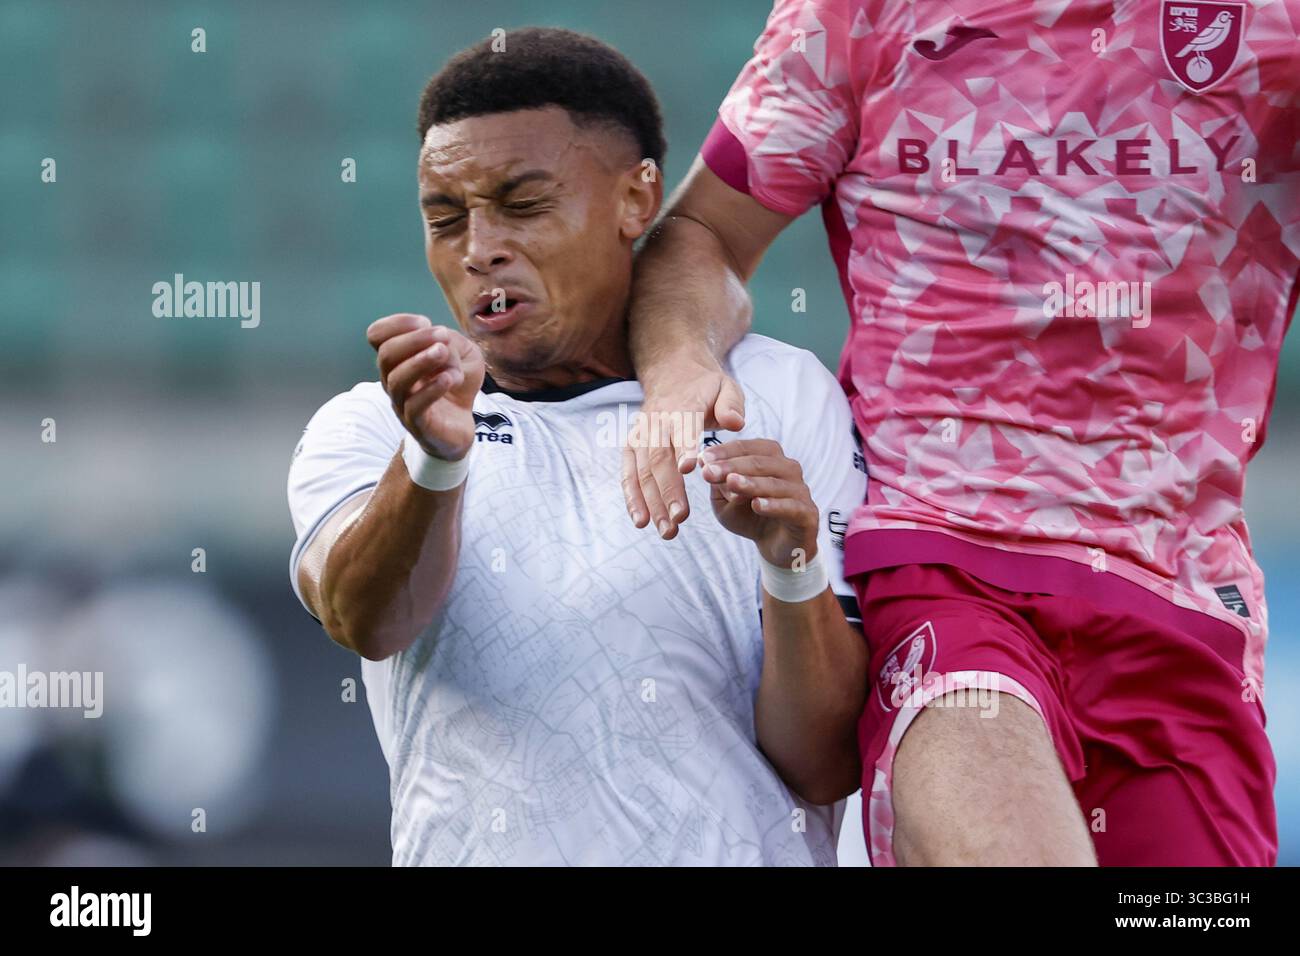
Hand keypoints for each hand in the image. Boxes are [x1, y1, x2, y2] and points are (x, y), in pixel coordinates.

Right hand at [367, 313, 484, 461]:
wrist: (461, 425)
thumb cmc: (456, 386)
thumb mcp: (464, 354)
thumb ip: (453, 342)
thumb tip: (440, 341)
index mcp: (399, 359)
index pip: (377, 335)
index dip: (396, 323)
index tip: (424, 321)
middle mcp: (394, 379)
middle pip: (386, 355)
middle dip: (414, 340)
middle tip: (442, 336)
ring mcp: (402, 403)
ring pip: (397, 381)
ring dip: (420, 362)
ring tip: (443, 353)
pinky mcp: (417, 424)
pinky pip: (414, 406)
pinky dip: (431, 389)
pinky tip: (449, 379)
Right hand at [621, 355, 745, 538]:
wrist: (672, 372)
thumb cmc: (705, 386)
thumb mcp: (725, 386)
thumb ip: (732, 404)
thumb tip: (736, 422)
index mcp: (682, 407)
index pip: (683, 428)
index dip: (684, 446)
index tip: (688, 469)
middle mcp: (656, 422)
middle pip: (659, 457)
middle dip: (668, 490)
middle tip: (680, 518)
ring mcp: (640, 435)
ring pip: (642, 471)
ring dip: (651, 502)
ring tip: (666, 530)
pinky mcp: (631, 446)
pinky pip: (628, 474)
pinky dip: (632, 498)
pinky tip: (641, 522)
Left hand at [700, 439, 817, 567]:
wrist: (775, 547)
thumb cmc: (749, 516)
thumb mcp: (725, 500)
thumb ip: (717, 483)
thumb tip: (704, 463)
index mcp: (770, 458)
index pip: (747, 448)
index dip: (724, 451)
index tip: (702, 458)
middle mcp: (789, 469)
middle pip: (761, 462)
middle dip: (732, 466)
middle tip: (709, 472)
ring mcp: (801, 491)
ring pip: (776, 483)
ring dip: (752, 482)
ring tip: (731, 483)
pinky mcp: (808, 515)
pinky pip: (791, 507)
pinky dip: (774, 505)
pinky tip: (757, 505)